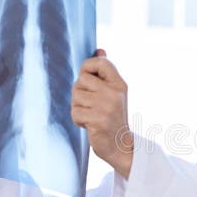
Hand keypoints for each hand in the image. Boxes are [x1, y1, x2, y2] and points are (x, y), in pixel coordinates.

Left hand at [71, 49, 132, 177]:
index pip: (100, 63)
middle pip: (81, 80)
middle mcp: (114, 93)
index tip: (87, 78)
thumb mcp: (114, 93)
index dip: (87, 67)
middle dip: (79, 92)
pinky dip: (78, 120)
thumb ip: (105, 73)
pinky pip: (75, 112)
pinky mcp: (98, 120)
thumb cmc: (113, 118)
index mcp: (119, 84)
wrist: (121, 146)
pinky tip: (89, 125)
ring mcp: (107, 106)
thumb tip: (100, 50)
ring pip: (76, 96)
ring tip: (90, 115)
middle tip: (90, 105)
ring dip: (78, 107)